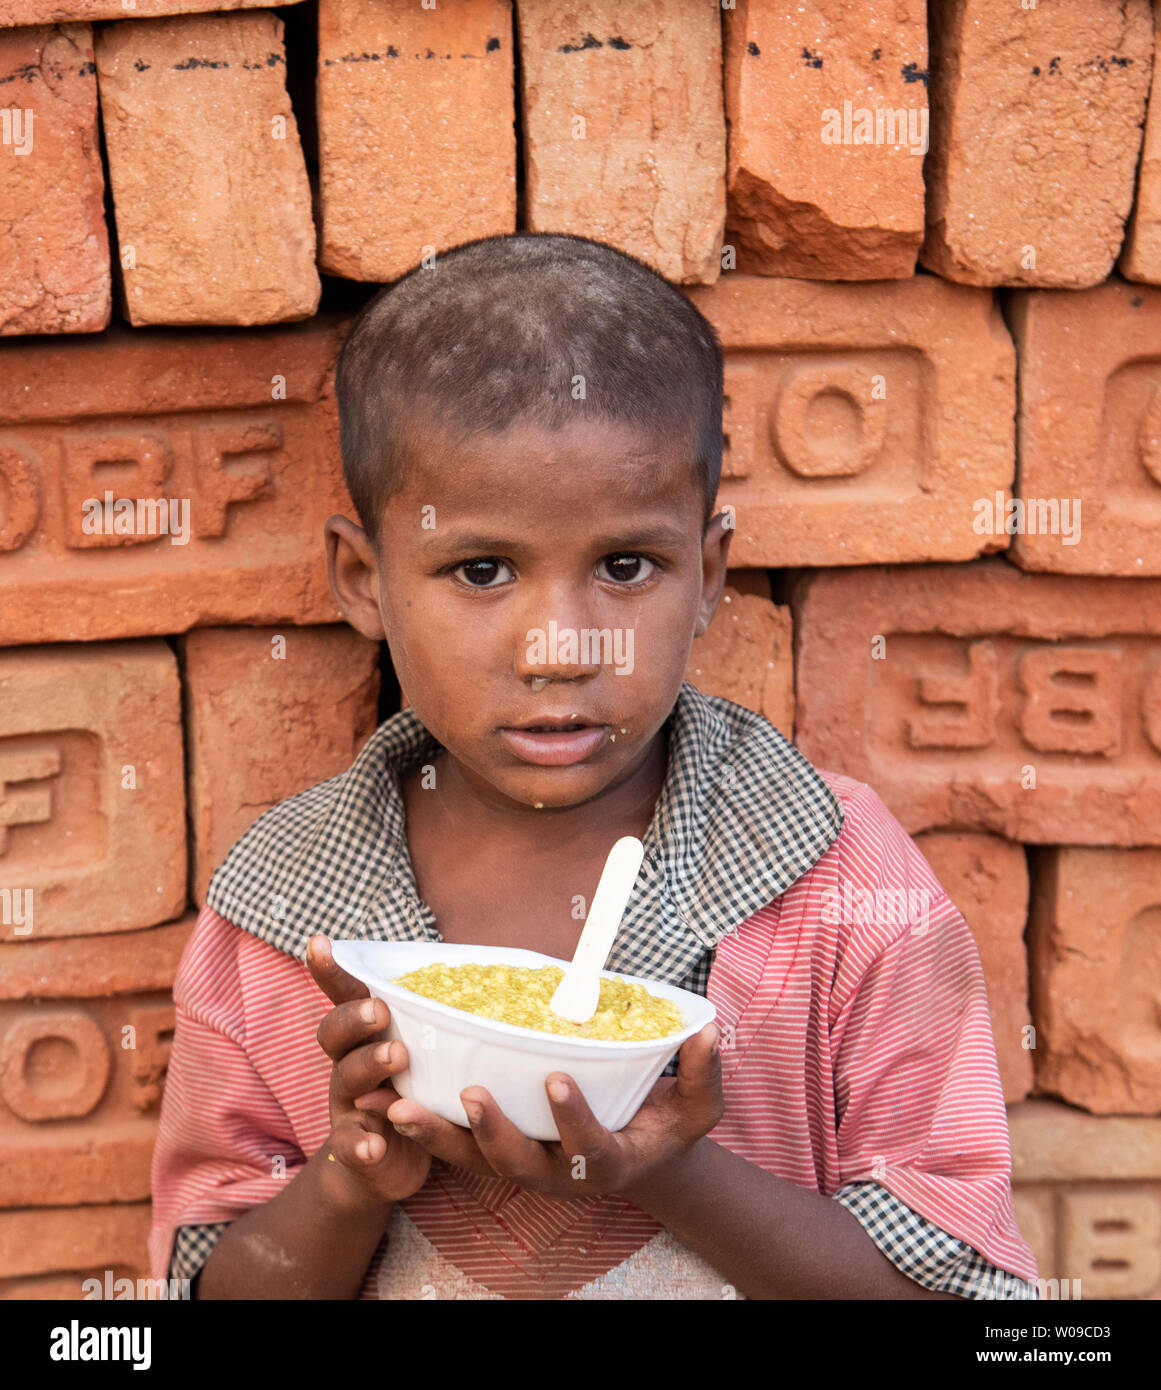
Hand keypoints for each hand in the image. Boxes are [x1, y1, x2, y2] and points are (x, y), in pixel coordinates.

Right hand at [308, 934, 430, 1208]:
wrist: (384, 1167)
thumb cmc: (414, 1092)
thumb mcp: (424, 1053)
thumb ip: (440, 1020)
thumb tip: (492, 970)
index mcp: (366, 1036)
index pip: (346, 996)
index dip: (330, 970)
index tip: (318, 941)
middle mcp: (349, 1064)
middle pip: (337, 1033)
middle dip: (355, 1018)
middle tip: (381, 1011)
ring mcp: (348, 1105)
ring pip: (346, 1080)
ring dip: (368, 1066)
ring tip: (396, 1058)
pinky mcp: (356, 1149)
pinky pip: (350, 1145)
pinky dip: (361, 1145)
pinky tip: (375, 1146)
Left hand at [353, 1022, 722, 1201]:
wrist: (637, 1157)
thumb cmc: (664, 1125)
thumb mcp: (696, 1108)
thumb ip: (701, 1074)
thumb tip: (708, 1031)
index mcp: (604, 1163)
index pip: (588, 1149)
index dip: (572, 1120)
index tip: (557, 1080)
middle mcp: (555, 1174)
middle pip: (516, 1165)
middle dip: (492, 1133)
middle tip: (471, 1094)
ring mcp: (518, 1165)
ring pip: (470, 1163)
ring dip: (433, 1135)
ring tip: (396, 1104)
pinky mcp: (490, 1151)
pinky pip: (450, 1148)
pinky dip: (417, 1127)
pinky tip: (381, 1098)